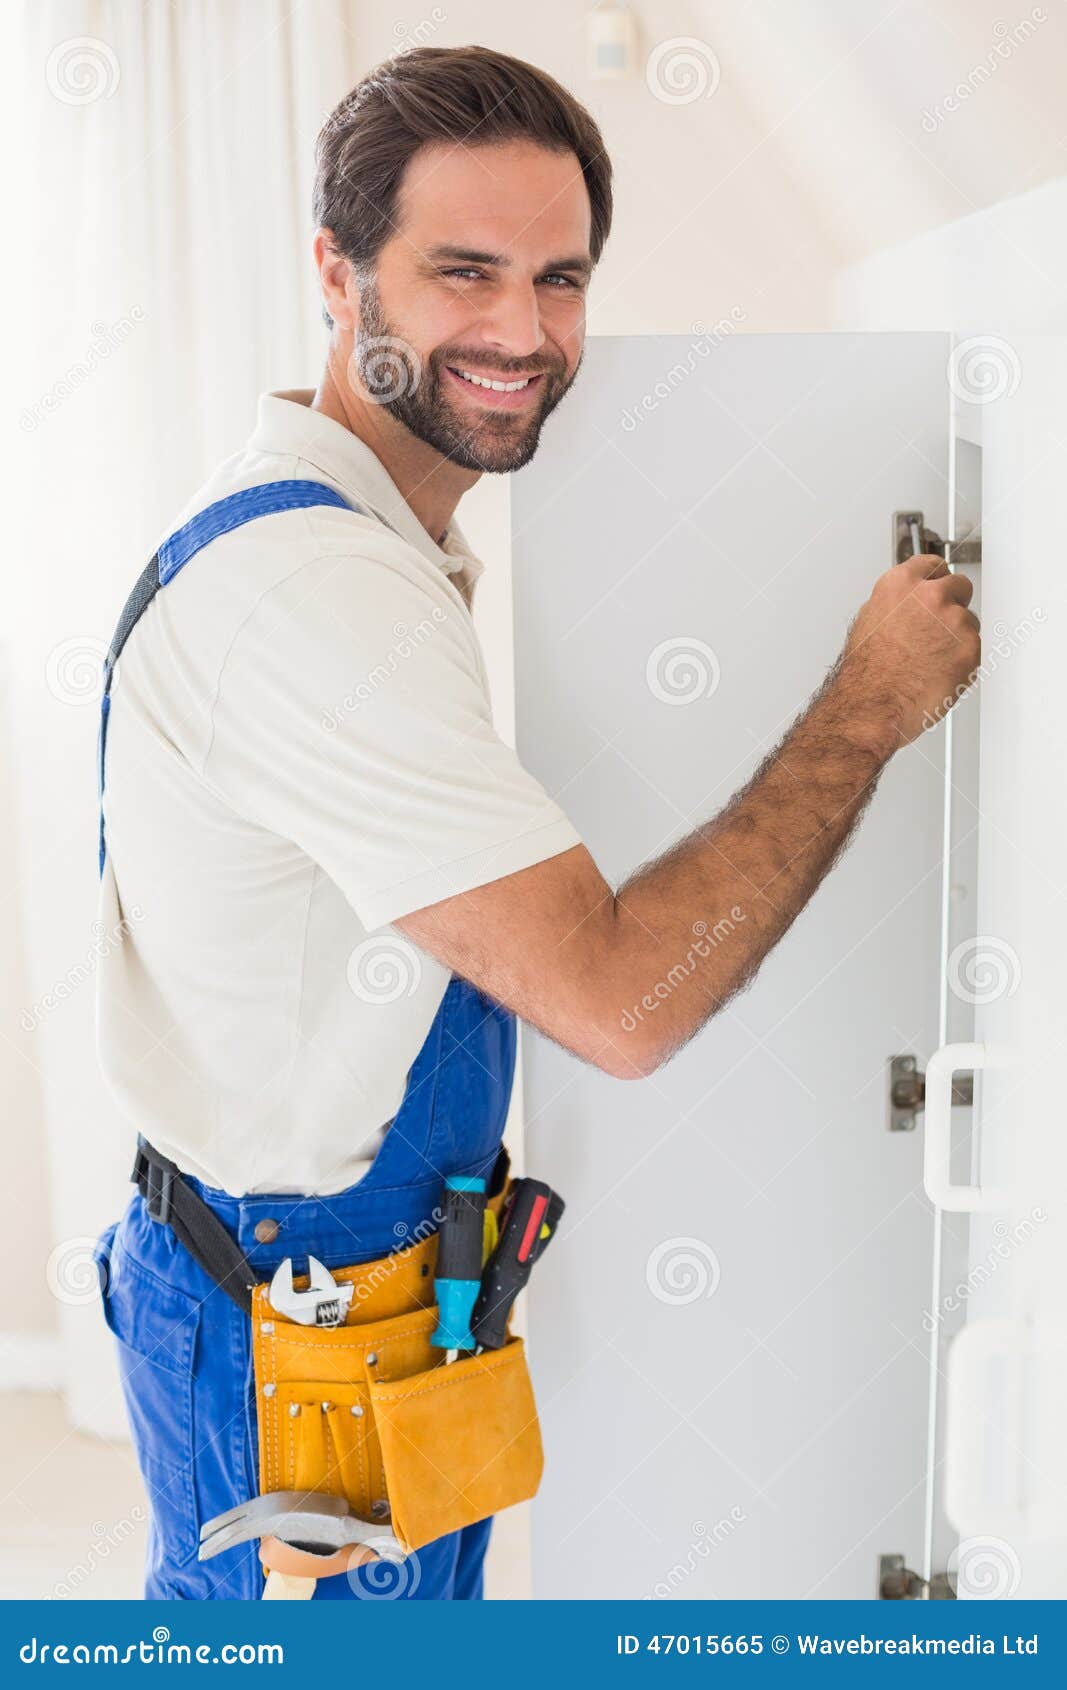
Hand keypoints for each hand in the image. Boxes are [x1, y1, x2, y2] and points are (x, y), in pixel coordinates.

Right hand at [837, 553, 980, 753]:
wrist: (874, 704)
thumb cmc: (867, 673)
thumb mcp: (870, 622)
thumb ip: (896, 603)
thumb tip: (907, 603)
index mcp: (901, 584)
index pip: (933, 564)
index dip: (936, 580)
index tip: (939, 586)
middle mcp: (931, 595)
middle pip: (959, 586)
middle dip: (952, 605)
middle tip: (938, 630)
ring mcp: (954, 620)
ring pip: (969, 621)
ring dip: (957, 638)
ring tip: (930, 660)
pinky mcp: (971, 647)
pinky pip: (975, 649)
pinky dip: (963, 661)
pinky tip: (939, 671)